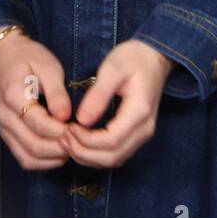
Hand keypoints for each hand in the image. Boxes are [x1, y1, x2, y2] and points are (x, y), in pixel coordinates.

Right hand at [0, 28, 72, 170]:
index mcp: (14, 95)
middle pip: (33, 146)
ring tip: (72, 147)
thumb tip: (65, 117)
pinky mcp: (8, 136)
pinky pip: (24, 158)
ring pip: (28, 158)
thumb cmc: (30, 58)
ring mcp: (4, 129)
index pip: (38, 123)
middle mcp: (5, 117)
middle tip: (80, 141)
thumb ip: (56, 92)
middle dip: (60, 148)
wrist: (5, 57)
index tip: (79, 128)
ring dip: (52, 159)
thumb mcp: (48, 66)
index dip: (60, 131)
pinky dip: (43, 162)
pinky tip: (59, 152)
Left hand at [59, 40, 172, 169]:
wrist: (154, 58)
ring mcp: (143, 135)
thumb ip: (98, 95)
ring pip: (115, 159)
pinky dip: (97, 154)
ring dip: (89, 156)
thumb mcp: (113, 68)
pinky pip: (117, 154)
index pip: (111, 140)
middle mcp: (145, 129)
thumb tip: (82, 120)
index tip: (68, 128)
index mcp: (140, 112)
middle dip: (84, 152)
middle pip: (113, 157)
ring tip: (68, 141)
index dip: (86, 140)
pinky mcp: (137, 135)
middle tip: (63, 138)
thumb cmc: (133, 58)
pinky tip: (81, 143)